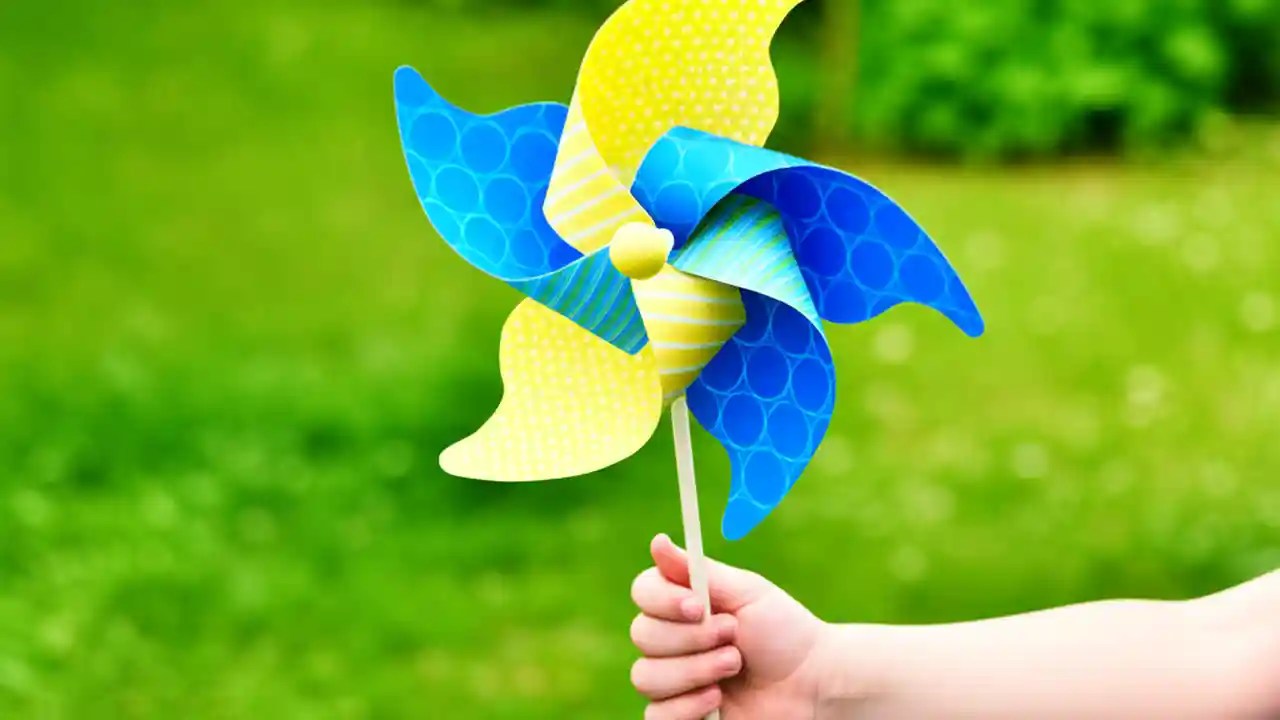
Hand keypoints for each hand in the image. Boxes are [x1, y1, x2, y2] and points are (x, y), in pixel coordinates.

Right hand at [629, 534, 827, 718]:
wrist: (812, 684)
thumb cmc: (784, 632)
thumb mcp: (746, 592)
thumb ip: (697, 570)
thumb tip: (657, 541)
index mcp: (682, 603)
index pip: (642, 592)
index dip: (663, 600)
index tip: (698, 607)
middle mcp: (670, 639)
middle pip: (642, 634)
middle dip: (692, 638)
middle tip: (734, 637)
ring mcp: (672, 679)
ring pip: (646, 676)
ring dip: (695, 671)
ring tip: (735, 667)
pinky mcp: (679, 715)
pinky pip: (655, 715)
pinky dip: (686, 707)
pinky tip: (717, 700)